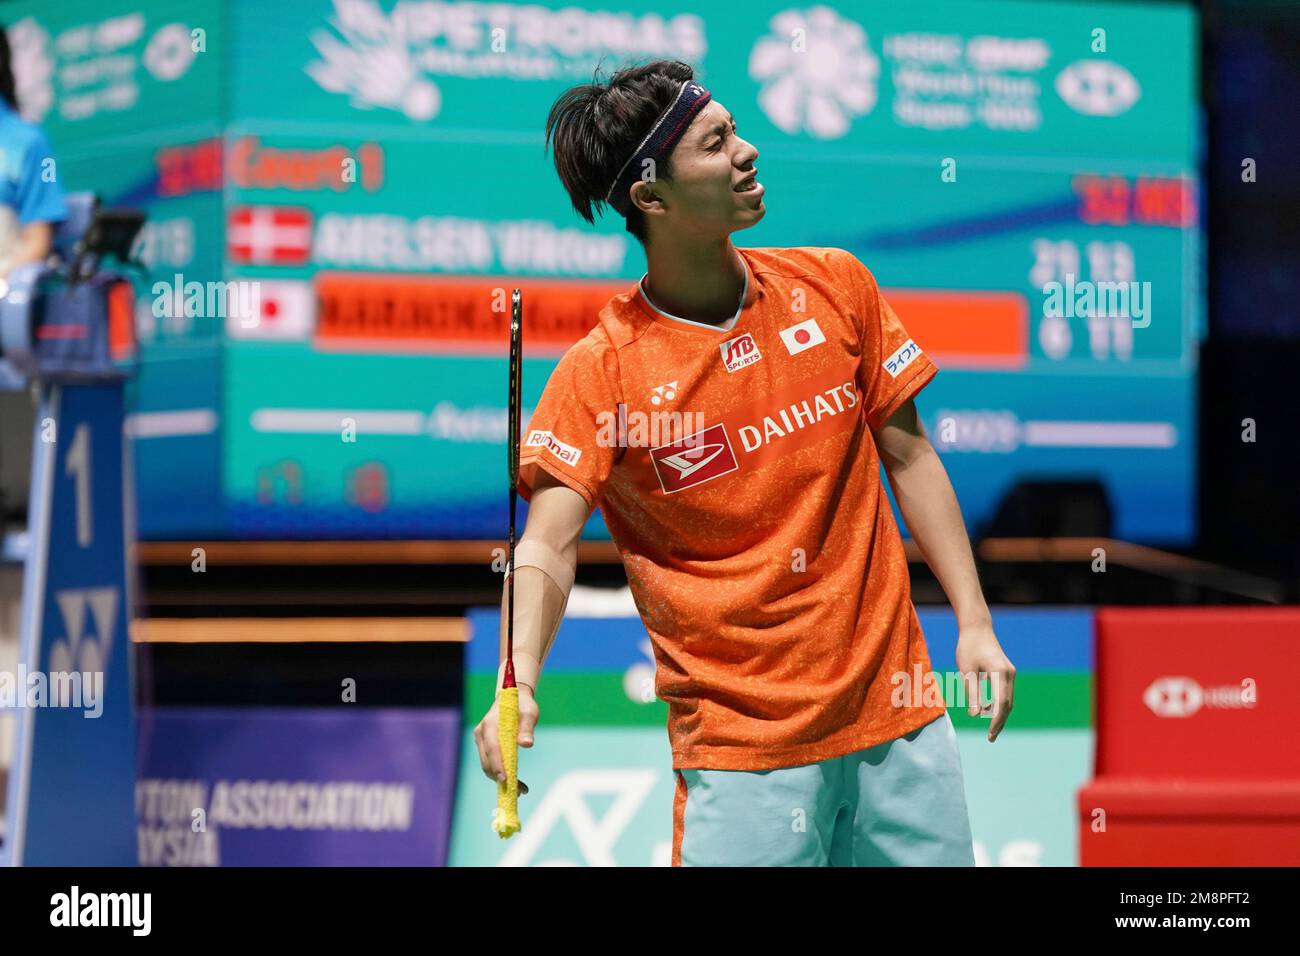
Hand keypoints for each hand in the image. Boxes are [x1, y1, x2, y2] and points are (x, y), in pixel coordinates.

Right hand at [473, 684, 538, 793]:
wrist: (512, 698)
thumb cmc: (522, 705)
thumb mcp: (529, 713)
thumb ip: (527, 728)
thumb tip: (527, 745)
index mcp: (490, 724)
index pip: (492, 748)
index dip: (497, 765)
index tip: (506, 779)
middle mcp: (482, 733)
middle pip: (487, 761)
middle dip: (500, 778)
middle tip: (519, 791)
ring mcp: (482, 740)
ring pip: (487, 765)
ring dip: (501, 779)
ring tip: (520, 790)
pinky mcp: (485, 746)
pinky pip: (491, 763)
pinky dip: (501, 774)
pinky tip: (516, 783)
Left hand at [955, 624, 1014, 741]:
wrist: (977, 629)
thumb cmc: (968, 648)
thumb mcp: (967, 671)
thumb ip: (972, 693)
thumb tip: (975, 716)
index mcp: (1000, 673)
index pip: (1001, 703)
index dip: (996, 720)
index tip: (989, 733)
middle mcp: (1010, 674)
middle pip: (1007, 704)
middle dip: (999, 722)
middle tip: (990, 738)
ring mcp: (1010, 673)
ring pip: (1007, 700)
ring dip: (999, 714)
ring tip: (989, 730)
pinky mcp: (1006, 673)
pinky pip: (1005, 693)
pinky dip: (998, 704)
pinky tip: (986, 711)